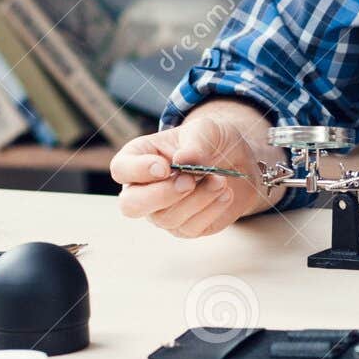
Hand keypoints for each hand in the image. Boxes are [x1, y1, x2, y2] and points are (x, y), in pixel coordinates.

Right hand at [111, 112, 269, 238]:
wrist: (237, 161)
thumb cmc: (211, 142)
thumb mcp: (206, 131)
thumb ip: (195, 143)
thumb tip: (184, 160)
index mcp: (139, 159)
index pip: (121, 169)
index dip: (138, 170)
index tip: (165, 166)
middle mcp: (144, 190)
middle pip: (131, 205)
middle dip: (161, 194)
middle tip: (189, 180)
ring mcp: (162, 212)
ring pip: (166, 218)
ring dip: (197, 199)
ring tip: (219, 180)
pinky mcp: (185, 227)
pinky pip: (191, 228)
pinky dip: (211, 210)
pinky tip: (224, 193)